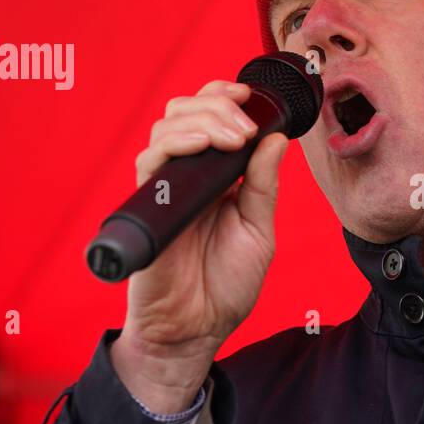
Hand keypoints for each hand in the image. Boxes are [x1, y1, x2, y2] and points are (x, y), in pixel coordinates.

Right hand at [112, 79, 289, 412]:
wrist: (198, 329)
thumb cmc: (225, 286)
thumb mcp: (258, 229)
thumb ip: (263, 184)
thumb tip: (276, 139)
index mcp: (214, 177)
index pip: (208, 118)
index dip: (223, 97)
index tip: (248, 93)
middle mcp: (186, 177)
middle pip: (185, 112)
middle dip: (218, 105)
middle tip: (246, 126)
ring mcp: (164, 189)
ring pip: (166, 128)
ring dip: (204, 119)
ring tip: (233, 136)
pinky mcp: (146, 206)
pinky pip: (150, 161)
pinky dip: (176, 143)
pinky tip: (203, 144)